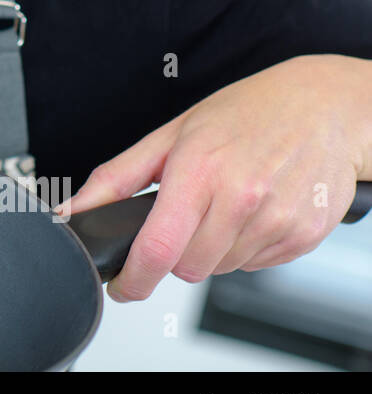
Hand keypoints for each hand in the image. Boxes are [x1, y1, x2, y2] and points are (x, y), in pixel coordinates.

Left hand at [55, 54, 371, 301]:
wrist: (322, 106)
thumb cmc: (245, 113)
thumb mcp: (170, 135)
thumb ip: (115, 178)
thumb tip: (72, 210)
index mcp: (199, 171)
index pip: (157, 248)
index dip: (133, 279)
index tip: (122, 287)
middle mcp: (240, 198)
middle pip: (187, 267)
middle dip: (175, 252)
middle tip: (186, 214)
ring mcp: (276, 220)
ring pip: (221, 269)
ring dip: (211, 249)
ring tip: (224, 204)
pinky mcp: (304, 236)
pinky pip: (256, 265)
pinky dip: (245, 247)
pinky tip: (253, 209)